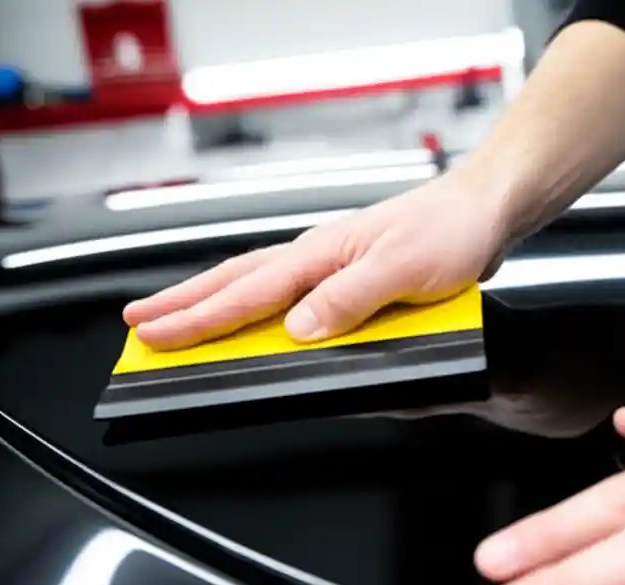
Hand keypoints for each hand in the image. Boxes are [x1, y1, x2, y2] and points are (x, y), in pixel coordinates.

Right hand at [123, 167, 510, 349]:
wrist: (485, 209)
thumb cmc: (451, 230)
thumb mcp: (403, 270)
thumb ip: (349, 300)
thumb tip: (299, 328)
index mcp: (322, 253)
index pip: (248, 292)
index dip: (198, 318)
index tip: (155, 334)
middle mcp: (319, 256)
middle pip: (235, 282)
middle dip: (183, 305)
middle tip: (139, 325)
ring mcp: (331, 263)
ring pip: (256, 283)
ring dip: (213, 302)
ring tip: (176, 319)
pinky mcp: (350, 275)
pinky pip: (288, 292)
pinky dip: (256, 303)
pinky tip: (254, 317)